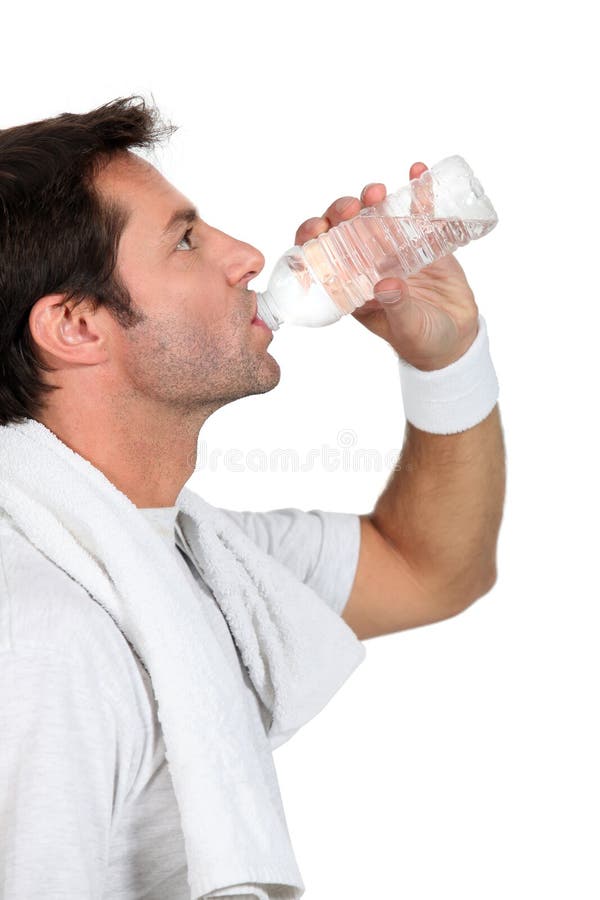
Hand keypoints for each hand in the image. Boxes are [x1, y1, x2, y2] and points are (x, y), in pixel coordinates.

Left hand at [294, 162, 479, 370]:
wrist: (457, 339)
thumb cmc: (423, 342)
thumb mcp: (407, 329)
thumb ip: (396, 309)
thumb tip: (385, 286)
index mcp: (352, 286)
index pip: (322, 257)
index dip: (313, 239)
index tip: (317, 228)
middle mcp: (369, 263)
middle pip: (346, 229)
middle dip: (342, 212)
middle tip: (353, 206)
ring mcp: (395, 250)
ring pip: (377, 215)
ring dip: (372, 198)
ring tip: (377, 191)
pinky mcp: (425, 241)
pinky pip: (419, 212)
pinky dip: (418, 192)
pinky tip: (418, 172)